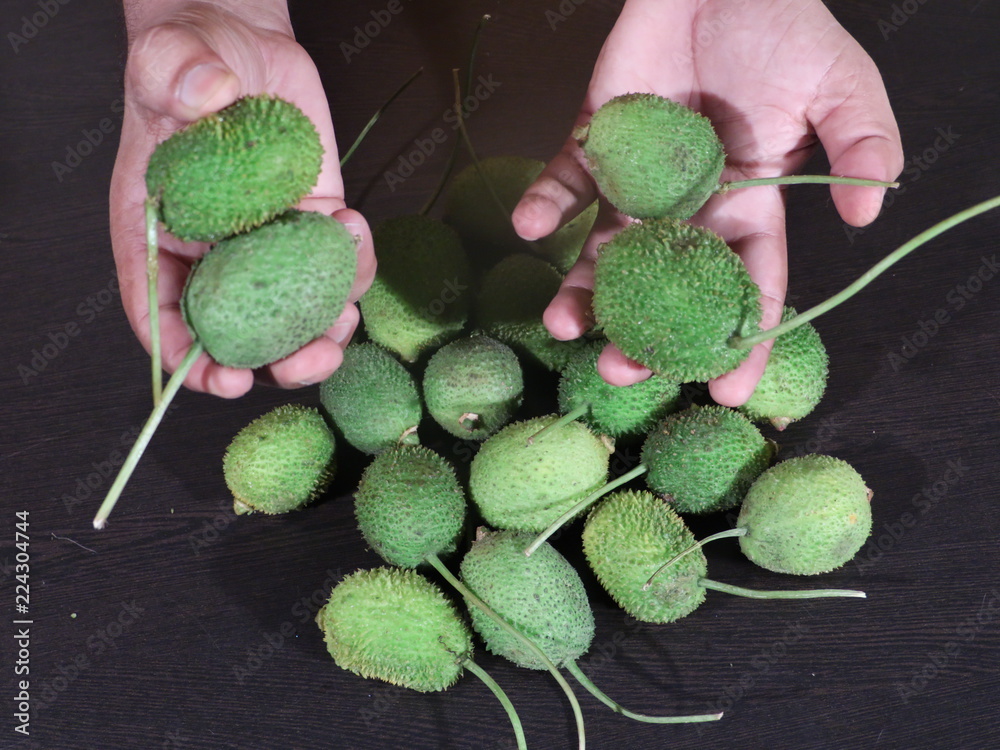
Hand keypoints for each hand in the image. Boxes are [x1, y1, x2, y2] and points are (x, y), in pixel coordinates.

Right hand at [110, 0, 374, 397]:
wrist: (243, 46)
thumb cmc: (191, 61)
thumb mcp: (168, 61)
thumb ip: (174, 77)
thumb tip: (209, 91)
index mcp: (158, 239)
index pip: (163, 317)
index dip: (190, 361)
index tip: (226, 380)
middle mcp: (214, 256)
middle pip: (240, 336)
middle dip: (278, 363)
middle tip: (312, 358)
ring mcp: (269, 248)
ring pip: (297, 316)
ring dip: (327, 329)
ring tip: (345, 310)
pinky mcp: (313, 228)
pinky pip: (337, 269)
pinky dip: (353, 266)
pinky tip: (354, 228)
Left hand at [512, 0, 901, 404]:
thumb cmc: (785, 27)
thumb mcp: (842, 84)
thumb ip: (861, 145)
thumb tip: (869, 214)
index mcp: (747, 209)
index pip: (745, 288)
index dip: (739, 341)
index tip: (728, 392)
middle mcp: (687, 210)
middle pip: (663, 289)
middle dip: (643, 335)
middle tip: (623, 370)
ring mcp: (636, 183)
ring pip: (604, 252)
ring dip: (581, 291)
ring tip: (564, 324)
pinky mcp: (596, 145)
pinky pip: (564, 181)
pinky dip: (544, 203)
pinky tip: (532, 225)